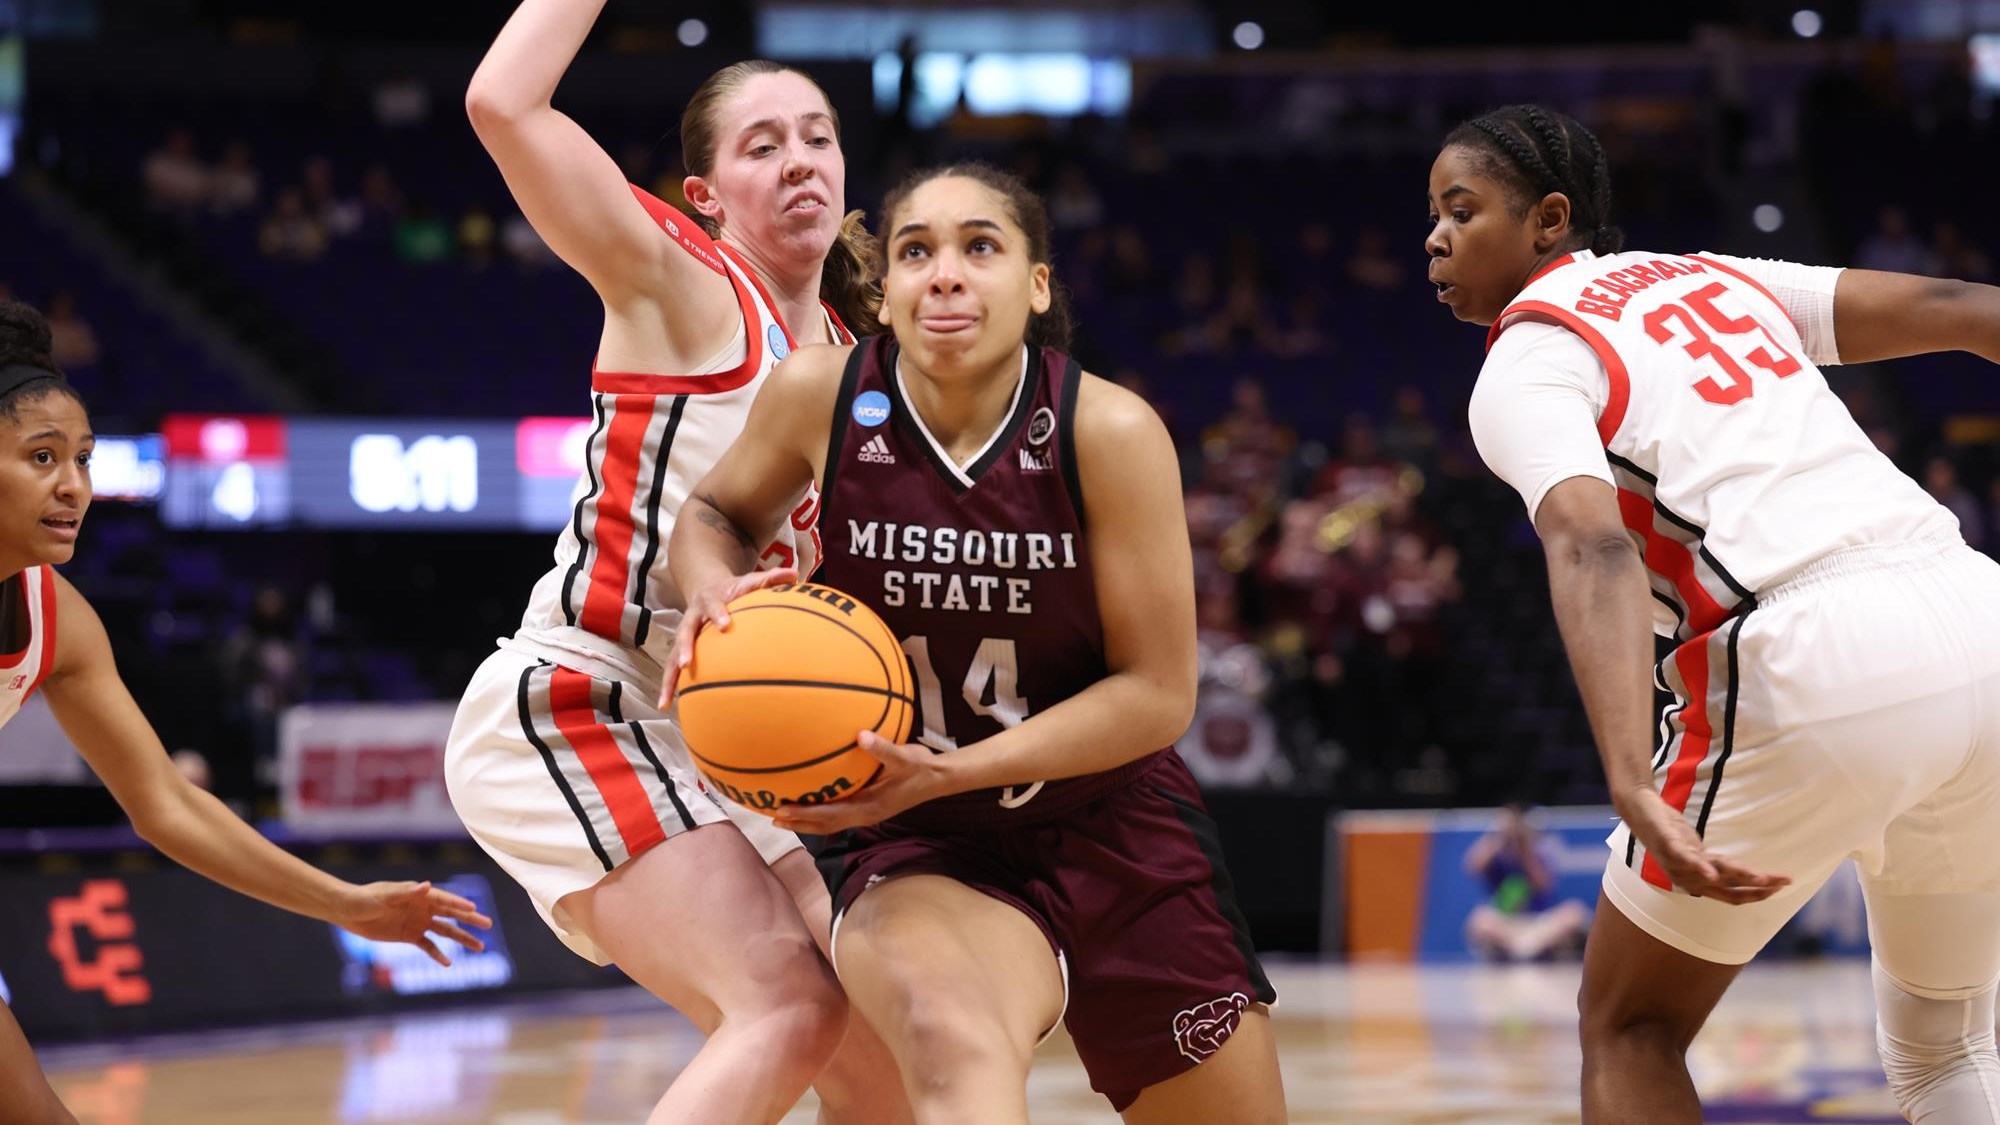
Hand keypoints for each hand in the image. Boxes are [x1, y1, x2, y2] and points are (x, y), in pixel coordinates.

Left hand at [336, 881, 492, 966]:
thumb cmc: (365, 897)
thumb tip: (428, 887)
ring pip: (446, 931)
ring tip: (480, 946)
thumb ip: (407, 892)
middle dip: (470, 920)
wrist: (348, 911)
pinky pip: (428, 946)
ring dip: (462, 938)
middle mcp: (423, 908)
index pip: (445, 899)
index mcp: (420, 894)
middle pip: (452, 914)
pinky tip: (449, 963)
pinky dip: (438, 954)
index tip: (474, 909)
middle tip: (489, 925)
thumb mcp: (385, 895)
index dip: (459, 904)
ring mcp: (418, 922)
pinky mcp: (409, 936)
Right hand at [660, 567, 797, 708]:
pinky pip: (672, 669)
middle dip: (686, 647)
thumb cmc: (734, 590)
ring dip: (670, 677)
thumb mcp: (749, 581)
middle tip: (687, 663)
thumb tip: (794, 574)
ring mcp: (685, 634)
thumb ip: (770, 579)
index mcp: (711, 600)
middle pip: (685, 631)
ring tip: (665, 701)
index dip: (718, 614)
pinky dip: (669, 687)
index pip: (714, 605)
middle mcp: (694, 617)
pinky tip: (666, 707)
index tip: (725, 625)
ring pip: (673, 655)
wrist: (705, 587)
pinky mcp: (681, 649)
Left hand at [770, 731, 951, 834]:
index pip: (831, 815)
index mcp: (869, 808)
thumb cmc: (921, 768)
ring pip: (830, 822)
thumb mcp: (905, 757)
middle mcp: (864, 815)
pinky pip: (838, 811)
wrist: (939, 778)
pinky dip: (820, 809)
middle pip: (824, 826)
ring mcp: (865, 812)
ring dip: (806, 819)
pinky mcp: (868, 806)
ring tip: (782, 814)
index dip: (806, 814)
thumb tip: (861, 736)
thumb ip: (882, 749)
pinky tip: (810, 796)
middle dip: (798, 823)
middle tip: (771, 816)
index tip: (782, 809)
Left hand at [1618, 789, 1789, 903]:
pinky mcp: (1669, 845)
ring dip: (1741, 877)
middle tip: (1784, 882)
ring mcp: (1678, 864)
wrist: (1641, 811)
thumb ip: (1714, 864)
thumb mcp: (1696, 852)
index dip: (1757, 895)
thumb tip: (1739, 872)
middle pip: (1730, 889)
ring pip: (1716, 874)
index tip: (1781, 887)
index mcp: (1697, 882)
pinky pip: (1685, 859)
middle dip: (1760, 887)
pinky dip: (1699, 868)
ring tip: (1763, 880)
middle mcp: (1689, 879)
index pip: (1733, 896)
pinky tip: (1712, 874)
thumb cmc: (1670, 833)